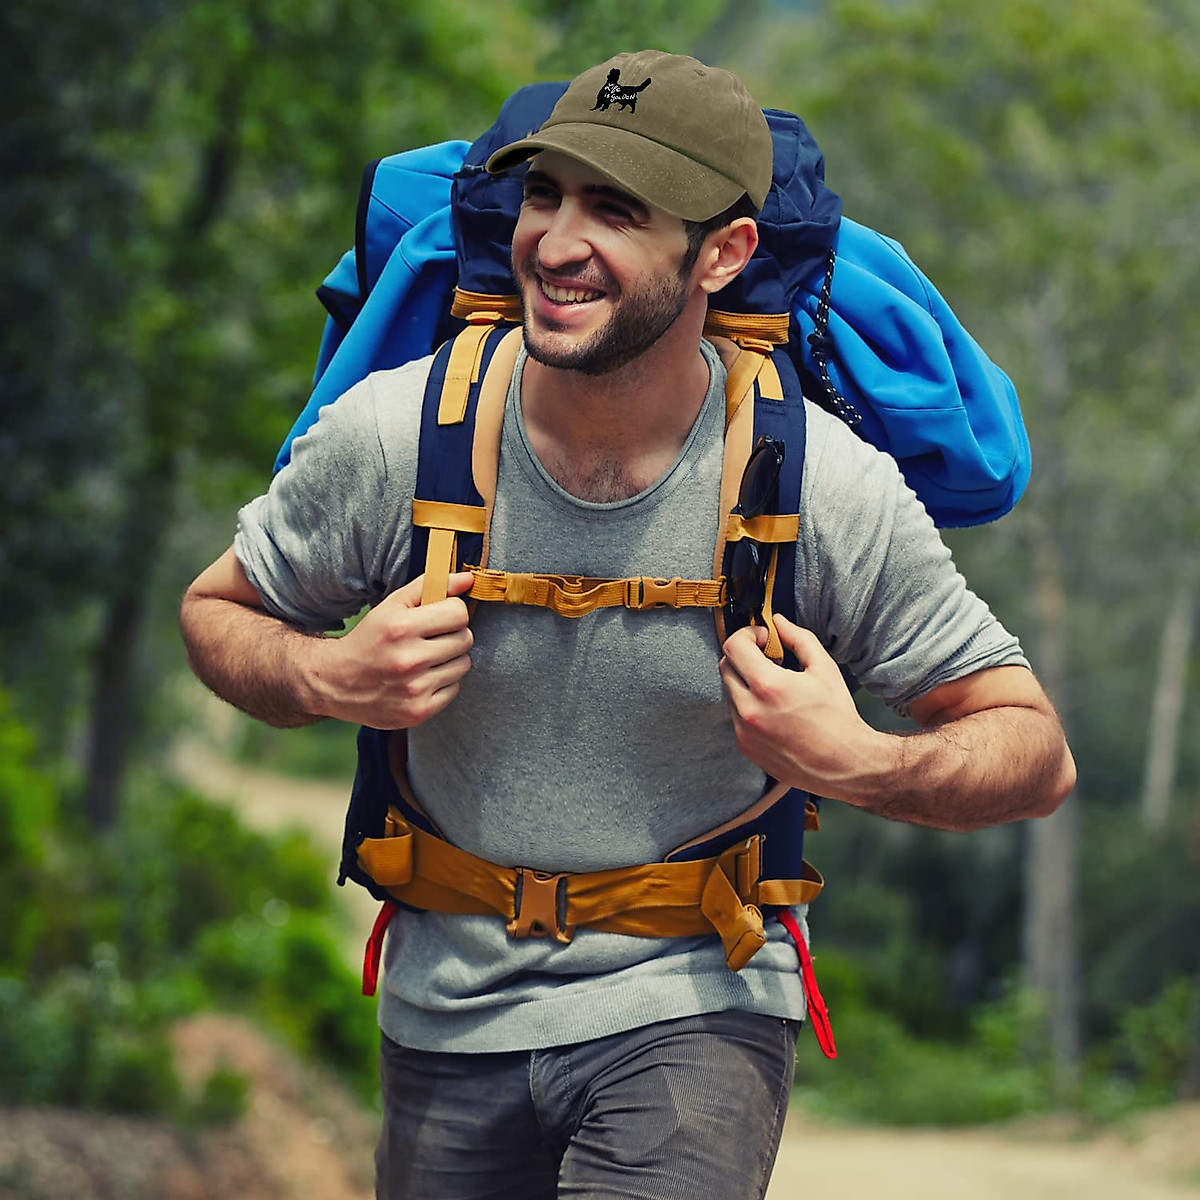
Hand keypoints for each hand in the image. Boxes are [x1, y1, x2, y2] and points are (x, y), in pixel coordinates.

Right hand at [305, 572, 474, 728]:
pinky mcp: (419, 711)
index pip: (459, 613)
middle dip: (453, 635)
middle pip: (465, 639)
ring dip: (450, 659)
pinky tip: (422, 679)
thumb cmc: (369, 639)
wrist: (335, 682)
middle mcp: (408, 660)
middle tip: (432, 639)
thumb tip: (468, 578)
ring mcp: (414, 689)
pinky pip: (454, 688)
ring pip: (463, 664)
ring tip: (426, 659)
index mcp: (401, 628)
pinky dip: (443, 683)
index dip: (452, 612)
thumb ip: (430, 587)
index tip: (440, 616)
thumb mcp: (392, 606)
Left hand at [718, 614, 888, 798]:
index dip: (747, 634)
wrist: (845, 765)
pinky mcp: (745, 747)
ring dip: (745, 681)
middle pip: (726, 666)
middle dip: (744, 656)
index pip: (734, 647)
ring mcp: (744, 731)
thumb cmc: (838, 717)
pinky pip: (735, 716)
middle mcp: (750, 710)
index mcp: (769, 686)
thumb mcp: (824, 669)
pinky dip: (748, 705)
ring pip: (730, 691)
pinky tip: (774, 710)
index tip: (762, 638)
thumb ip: (798, 638)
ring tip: (775, 687)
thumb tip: (778, 621)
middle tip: (769, 659)